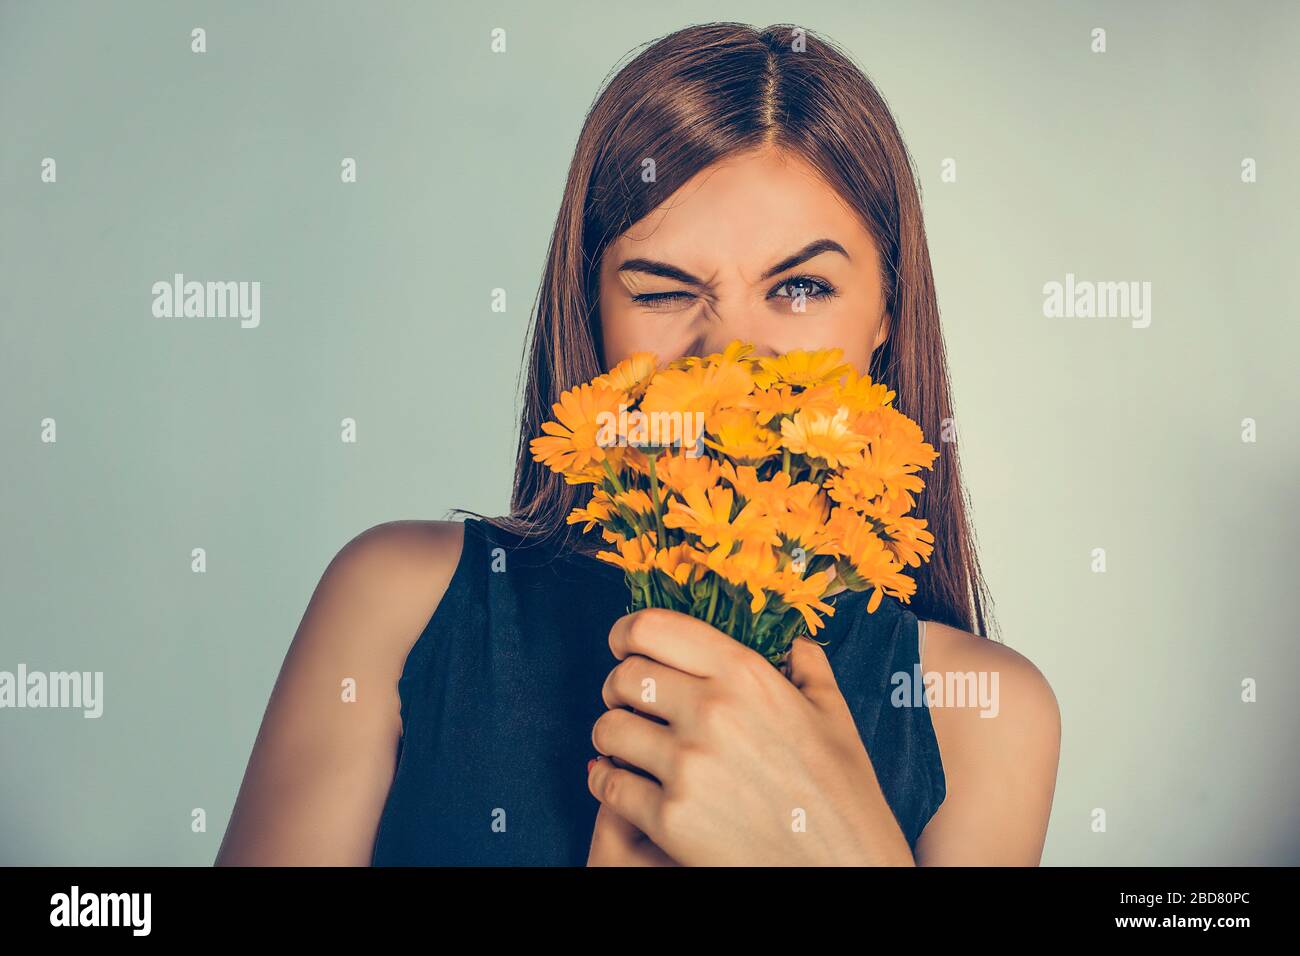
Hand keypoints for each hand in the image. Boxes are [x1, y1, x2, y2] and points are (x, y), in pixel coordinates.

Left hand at [586, 607, 915, 865]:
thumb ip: (810, 670)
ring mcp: (688, 765)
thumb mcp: (835, 719)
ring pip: (608, 729)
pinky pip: (608, 783)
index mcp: (746, 676)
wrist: (845, 871)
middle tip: (626, 702)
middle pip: (624, 677)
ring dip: (611, 735)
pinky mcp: (670, 817)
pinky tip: (622, 783)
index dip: (626, 632)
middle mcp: (712, 710)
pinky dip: (607, 781)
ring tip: (625, 745)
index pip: (654, 628)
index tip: (623, 644)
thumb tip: (796, 644)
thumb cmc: (843, 797)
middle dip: (617, 688)